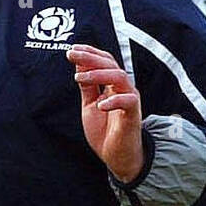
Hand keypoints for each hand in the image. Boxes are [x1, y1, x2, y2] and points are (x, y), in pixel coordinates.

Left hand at [67, 44, 143, 182]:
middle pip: (111, 64)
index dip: (90, 53)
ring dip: (98, 74)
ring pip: (119, 77)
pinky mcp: (133, 114)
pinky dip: (113, 101)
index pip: (104, 62)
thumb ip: (87, 87)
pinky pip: (127, 101)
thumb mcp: (90, 105)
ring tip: (78, 78)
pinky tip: (99, 105)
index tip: (72, 49)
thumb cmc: (105, 131)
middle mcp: (123, 88)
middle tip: (71, 55)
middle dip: (90, 58)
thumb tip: (79, 66)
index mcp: (112, 85)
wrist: (117, 156)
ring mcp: (130, 99)